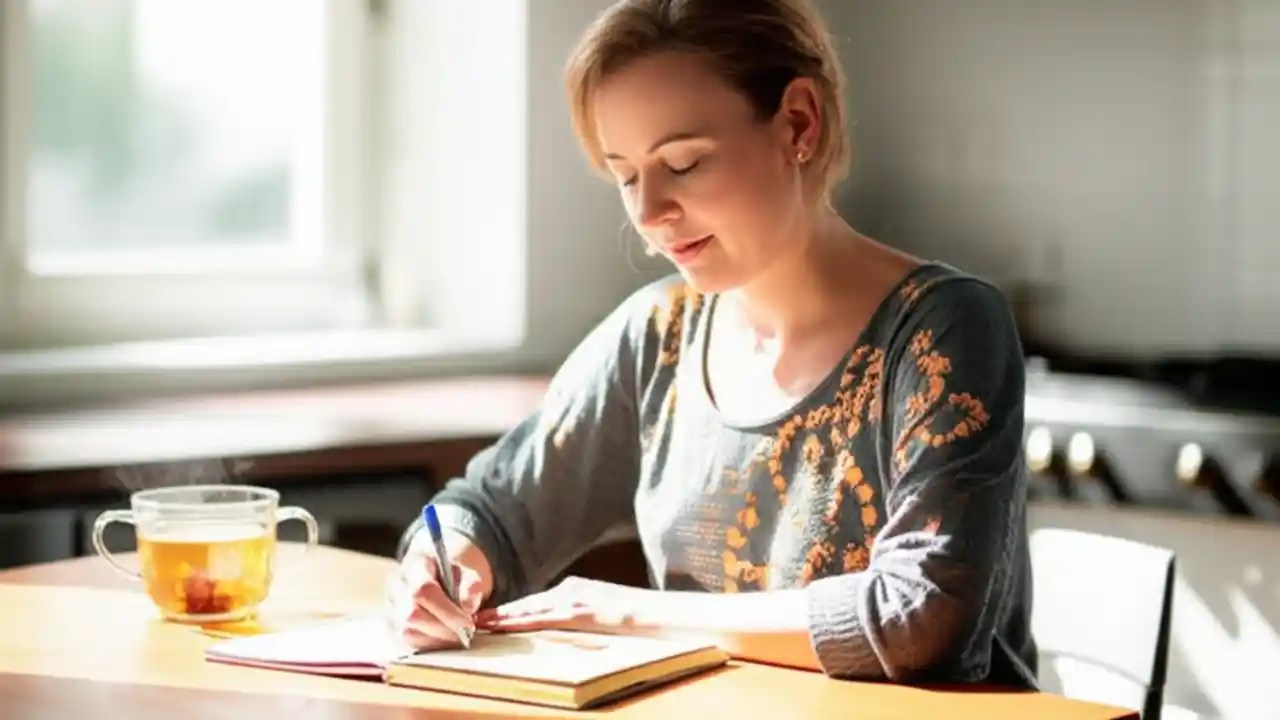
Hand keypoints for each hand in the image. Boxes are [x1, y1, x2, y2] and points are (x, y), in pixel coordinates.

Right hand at [385, 530, 484, 650]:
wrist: (439, 571)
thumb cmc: (454, 571)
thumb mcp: (468, 569)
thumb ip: (471, 584)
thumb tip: (468, 606)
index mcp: (415, 564)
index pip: (422, 590)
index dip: (447, 611)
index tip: (469, 622)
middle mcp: (396, 585)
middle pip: (412, 615)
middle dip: (443, 629)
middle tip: (466, 633)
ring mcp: (391, 607)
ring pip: (408, 633)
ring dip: (438, 640)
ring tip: (457, 635)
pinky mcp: (392, 626)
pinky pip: (408, 643)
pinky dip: (431, 645)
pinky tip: (446, 639)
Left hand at [476, 576, 647, 633]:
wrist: (663, 613)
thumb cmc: (638, 617)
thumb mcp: (605, 613)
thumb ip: (583, 615)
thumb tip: (565, 623)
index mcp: (577, 589)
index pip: (537, 601)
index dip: (513, 609)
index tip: (490, 615)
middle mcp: (573, 590)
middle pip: (529, 603)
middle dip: (502, 612)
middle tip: (475, 618)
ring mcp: (577, 600)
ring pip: (532, 608)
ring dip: (505, 616)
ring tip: (482, 622)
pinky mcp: (582, 613)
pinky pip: (546, 618)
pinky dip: (523, 621)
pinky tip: (506, 626)